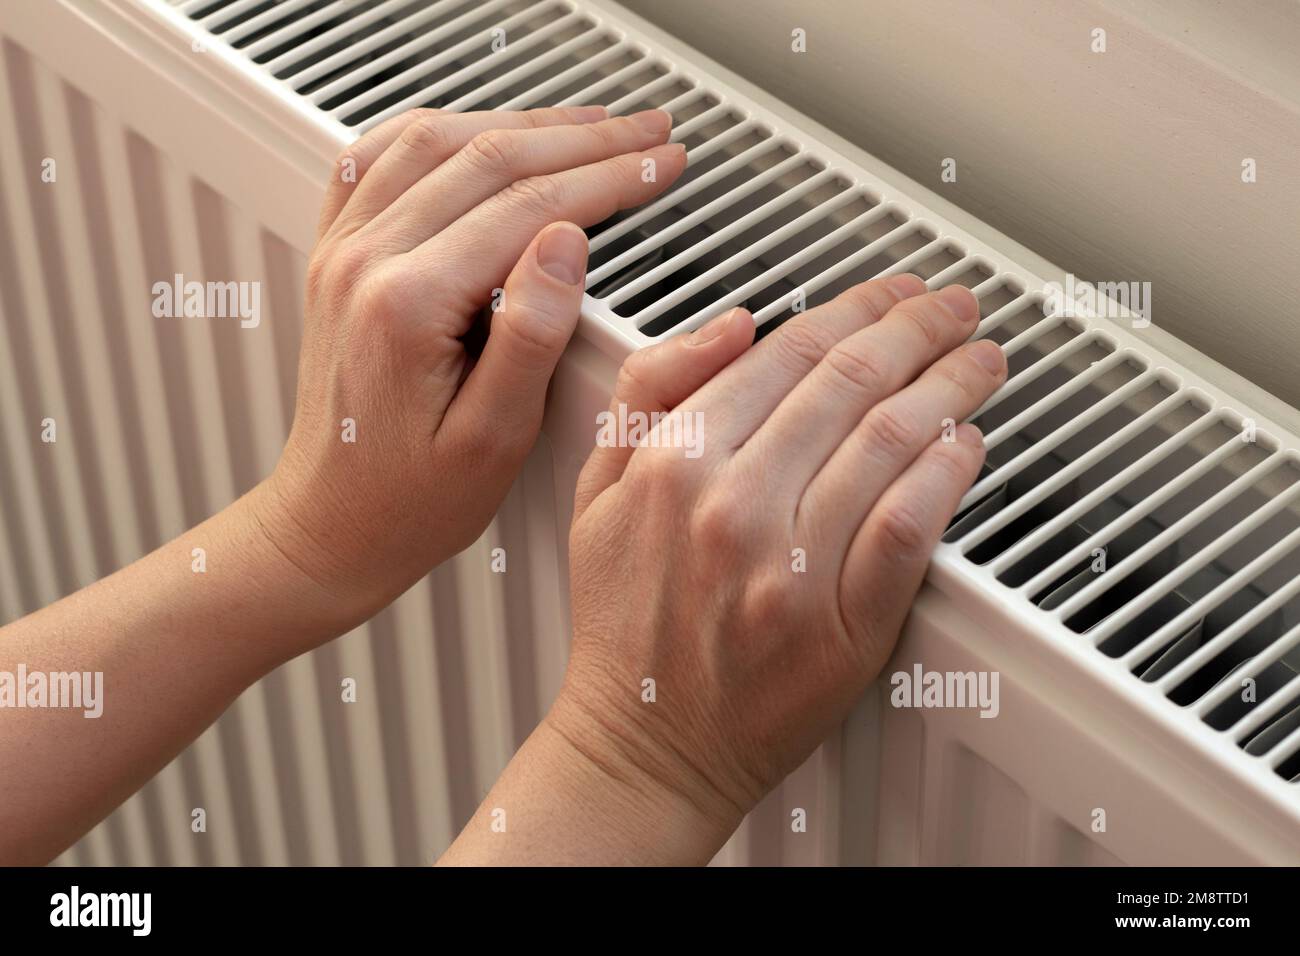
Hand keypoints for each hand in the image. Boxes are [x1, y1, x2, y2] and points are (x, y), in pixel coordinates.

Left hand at [257, 105, 685, 625]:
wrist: (330, 523)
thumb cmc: (410, 501)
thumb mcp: (493, 439)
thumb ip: (531, 334)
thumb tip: (568, 242)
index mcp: (407, 305)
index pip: (530, 207)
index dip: (610, 177)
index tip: (662, 165)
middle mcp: (364, 262)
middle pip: (489, 157)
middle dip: (584, 136)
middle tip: (647, 130)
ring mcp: (343, 251)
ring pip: (437, 140)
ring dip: (521, 121)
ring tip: (589, 122)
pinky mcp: (336, 255)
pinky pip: (379, 157)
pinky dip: (439, 127)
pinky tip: (480, 125)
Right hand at [549, 278, 1006, 853]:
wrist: (645, 743)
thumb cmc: (625, 622)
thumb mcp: (594, 489)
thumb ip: (649, 391)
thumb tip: (734, 325)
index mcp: (673, 462)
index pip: (787, 351)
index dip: (854, 306)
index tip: (889, 292)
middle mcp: (734, 505)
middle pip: (850, 381)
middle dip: (917, 327)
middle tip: (951, 308)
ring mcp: (793, 567)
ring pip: (892, 440)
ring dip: (951, 383)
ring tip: (979, 358)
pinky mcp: (844, 625)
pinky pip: (911, 526)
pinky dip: (947, 473)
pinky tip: (965, 442)